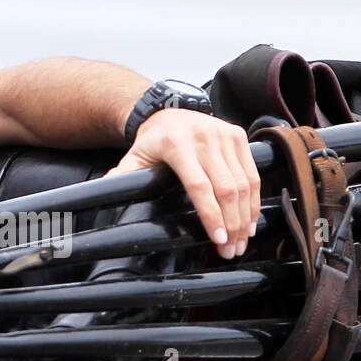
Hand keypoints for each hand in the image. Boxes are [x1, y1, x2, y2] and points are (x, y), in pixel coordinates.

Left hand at [104, 109, 260, 259]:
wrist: (167, 111)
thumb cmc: (152, 141)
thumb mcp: (135, 156)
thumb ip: (124, 176)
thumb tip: (106, 192)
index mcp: (176, 144)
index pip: (199, 186)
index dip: (210, 214)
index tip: (217, 238)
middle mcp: (204, 138)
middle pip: (226, 189)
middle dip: (232, 224)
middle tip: (230, 250)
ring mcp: (224, 135)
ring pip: (244, 184)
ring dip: (246, 217)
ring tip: (241, 241)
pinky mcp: (238, 135)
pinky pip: (252, 174)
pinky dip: (254, 200)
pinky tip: (249, 220)